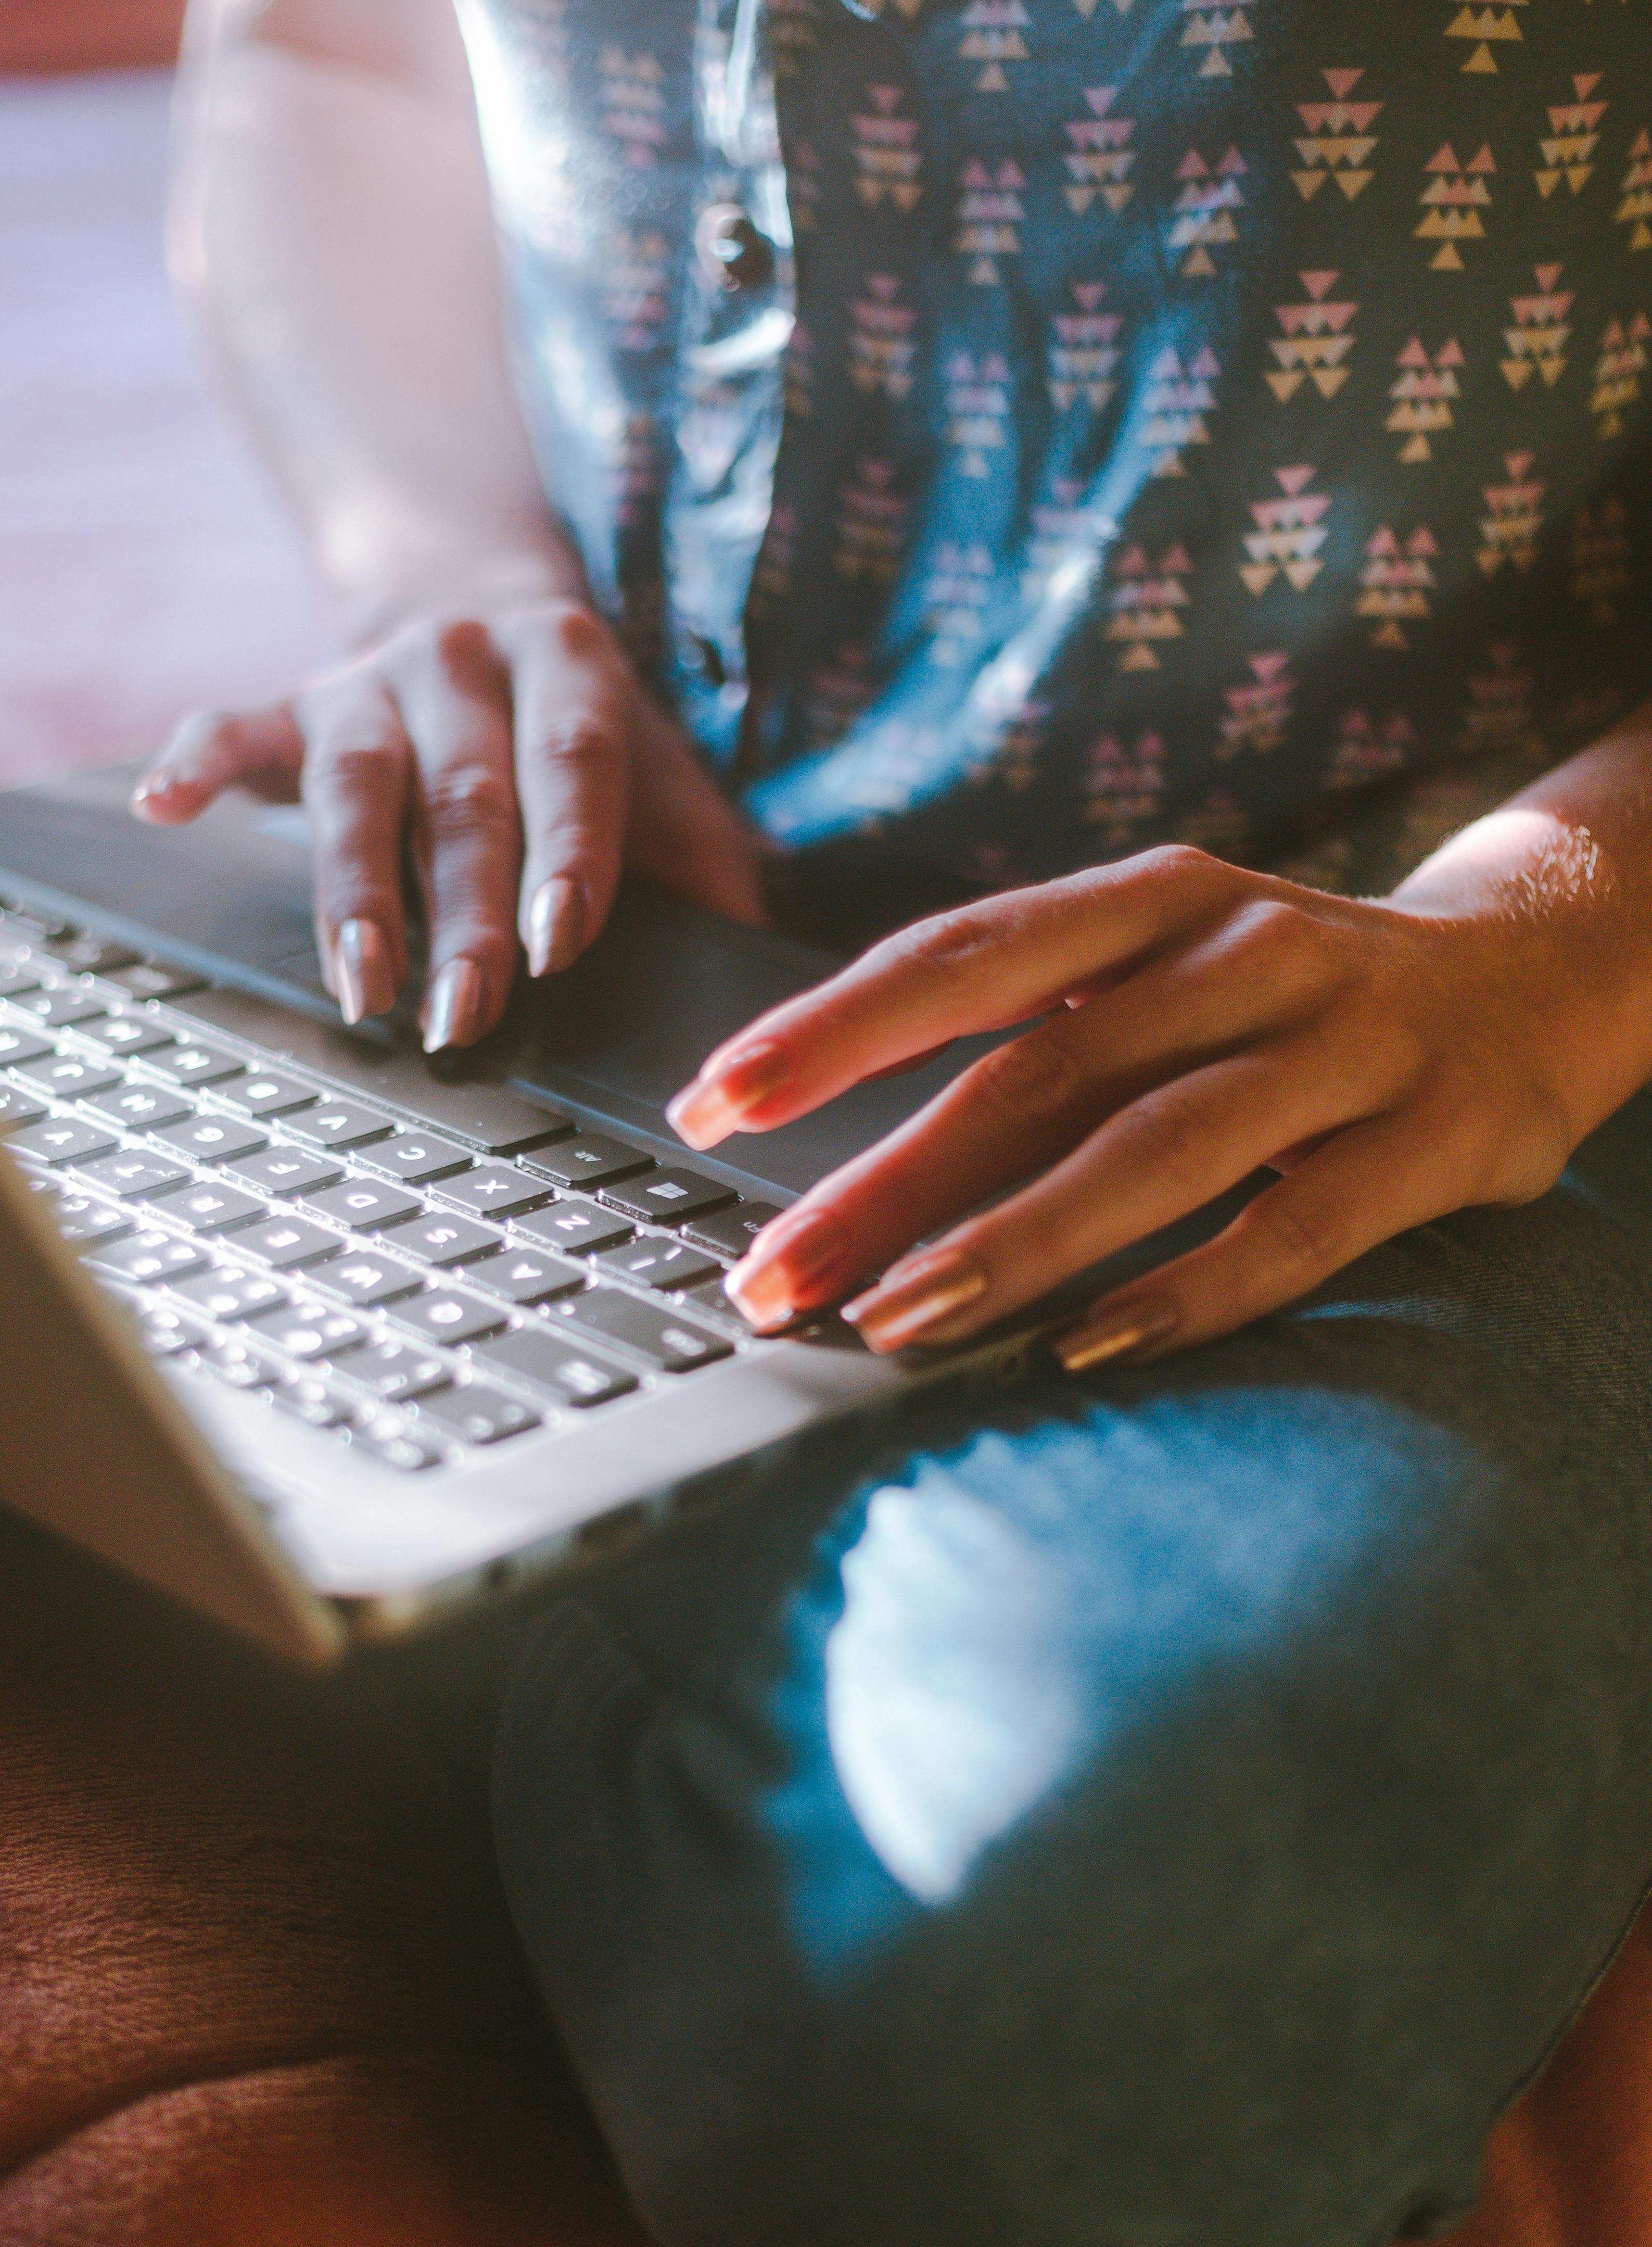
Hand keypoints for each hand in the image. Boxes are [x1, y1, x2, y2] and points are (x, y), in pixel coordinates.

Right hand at [134, 587, 767, 1046]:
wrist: (481, 612)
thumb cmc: (582, 734)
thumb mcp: (662, 777)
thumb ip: (710, 867)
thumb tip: (771, 978)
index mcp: (570, 663)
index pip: (572, 762)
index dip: (567, 851)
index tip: (559, 944)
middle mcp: (465, 657)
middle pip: (464, 795)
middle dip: (463, 912)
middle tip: (462, 1015)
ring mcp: (366, 679)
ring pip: (357, 786)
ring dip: (354, 889)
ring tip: (359, 983)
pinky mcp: (289, 704)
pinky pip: (231, 727)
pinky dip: (195, 763)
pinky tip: (162, 806)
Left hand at [665, 840, 1603, 1372]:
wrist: (1538, 971)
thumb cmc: (1284, 994)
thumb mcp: (1162, 971)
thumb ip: (1033, 1038)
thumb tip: (846, 1157)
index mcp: (1153, 899)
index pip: (959, 956)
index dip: (827, 1029)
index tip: (707, 1101)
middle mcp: (1242, 952)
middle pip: (1035, 1070)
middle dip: (885, 1181)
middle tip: (771, 1273)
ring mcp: (1344, 1044)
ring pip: (1154, 1148)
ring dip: (1012, 1243)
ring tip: (894, 1322)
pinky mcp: (1432, 1140)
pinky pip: (1292, 1227)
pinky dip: (1186, 1291)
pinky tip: (1084, 1347)